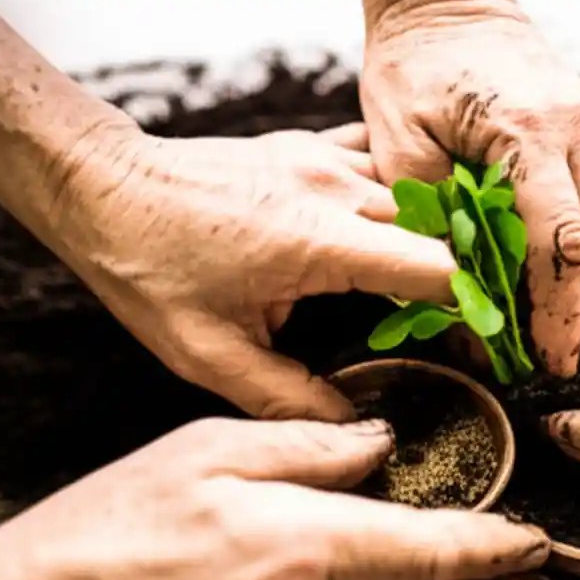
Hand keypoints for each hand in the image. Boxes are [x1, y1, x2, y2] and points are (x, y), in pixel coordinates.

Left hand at [55, 123, 456, 420]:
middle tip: (460, 324)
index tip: (478, 343)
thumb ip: (287, 400)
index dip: (470, 309)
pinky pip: (382, 161)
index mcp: (321, 242)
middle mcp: (335, 189)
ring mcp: (325, 159)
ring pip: (420, 191)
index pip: (437, 268)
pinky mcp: (310, 147)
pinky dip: (401, 194)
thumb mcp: (209, 355)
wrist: (101, 186)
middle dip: (461, 277)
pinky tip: (394, 227)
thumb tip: (349, 432)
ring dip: (435, 234)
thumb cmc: (147, 266)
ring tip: (431, 282)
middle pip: (442, 229)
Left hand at [362, 0, 579, 375]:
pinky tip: (578, 284)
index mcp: (529, 131)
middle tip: (564, 361)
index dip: (554, 309)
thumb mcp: (401, 148)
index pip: (558, 241)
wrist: (449, 3)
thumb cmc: (413, 71)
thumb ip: (434, 228)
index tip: (546, 359)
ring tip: (573, 331)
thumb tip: (461, 310)